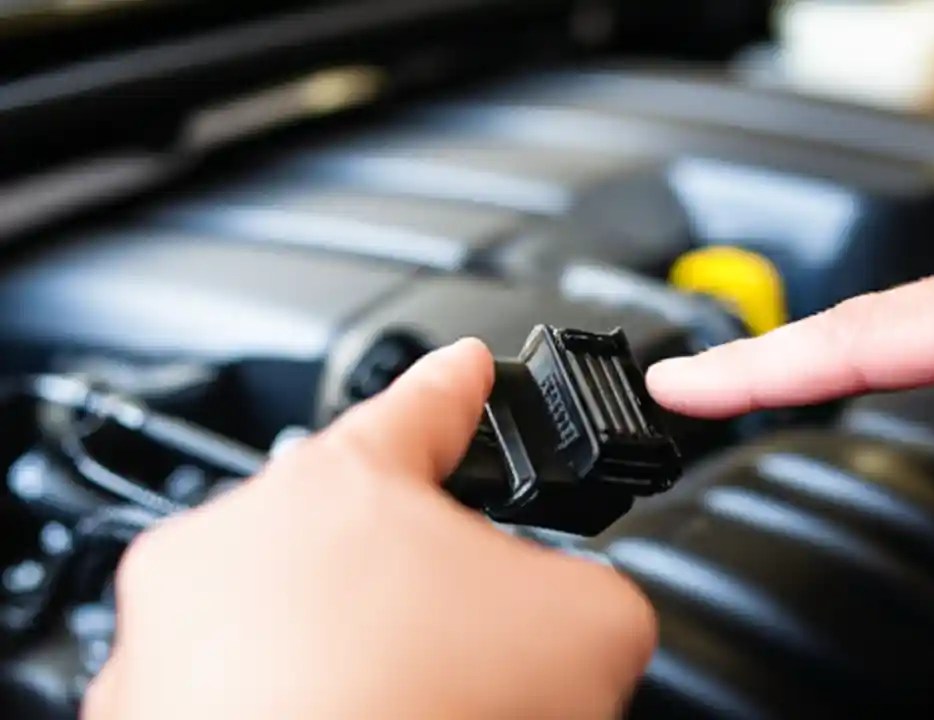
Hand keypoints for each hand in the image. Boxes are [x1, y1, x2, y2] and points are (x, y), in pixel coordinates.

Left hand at [81, 339, 656, 719]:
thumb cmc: (421, 712)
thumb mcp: (588, 626)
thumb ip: (593, 584)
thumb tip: (579, 613)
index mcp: (345, 483)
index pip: (423, 404)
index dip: (460, 387)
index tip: (463, 370)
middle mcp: (239, 537)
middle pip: (350, 525)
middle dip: (406, 572)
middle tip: (456, 637)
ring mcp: (178, 627)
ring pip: (283, 609)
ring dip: (340, 642)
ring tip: (396, 699)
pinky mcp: (144, 707)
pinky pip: (232, 683)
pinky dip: (287, 698)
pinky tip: (341, 719)